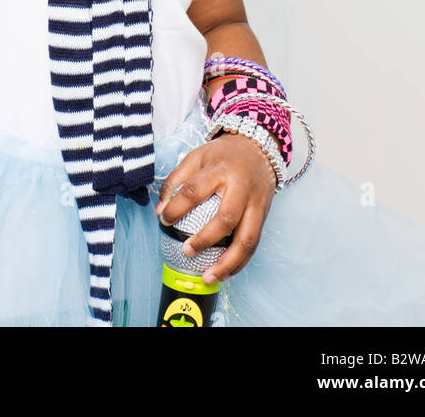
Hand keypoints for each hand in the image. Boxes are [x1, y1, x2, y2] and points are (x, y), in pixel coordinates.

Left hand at [155, 133, 276, 282]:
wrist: (258, 148)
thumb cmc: (223, 155)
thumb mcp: (197, 156)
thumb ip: (176, 179)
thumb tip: (160, 209)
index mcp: (219, 169)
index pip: (194, 190)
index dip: (176, 208)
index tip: (165, 220)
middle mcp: (240, 187)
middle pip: (225, 219)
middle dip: (205, 240)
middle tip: (187, 251)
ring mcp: (255, 203)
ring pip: (246, 239)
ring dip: (227, 263)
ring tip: (209, 276)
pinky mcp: (264, 216)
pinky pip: (254, 244)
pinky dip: (240, 262)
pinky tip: (226, 272)